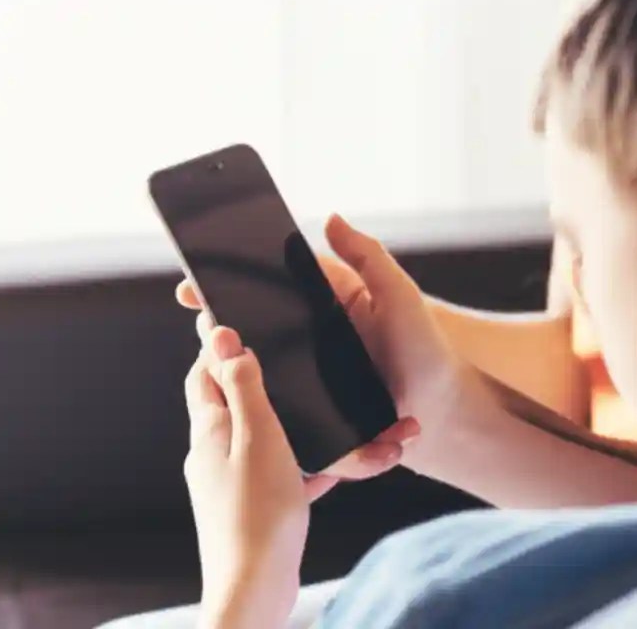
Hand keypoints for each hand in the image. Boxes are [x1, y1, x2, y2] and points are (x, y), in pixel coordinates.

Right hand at [177, 214, 471, 478]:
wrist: (443, 408)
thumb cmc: (425, 346)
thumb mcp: (398, 294)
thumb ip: (368, 256)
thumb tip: (331, 218)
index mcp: (325, 302)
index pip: (268, 286)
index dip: (227, 285)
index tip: (193, 287)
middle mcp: (311, 336)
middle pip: (254, 330)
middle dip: (222, 335)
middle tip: (206, 337)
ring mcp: (310, 376)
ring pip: (261, 375)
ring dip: (238, 377)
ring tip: (226, 378)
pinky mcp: (316, 412)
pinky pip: (286, 413)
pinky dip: (268, 413)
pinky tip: (256, 418)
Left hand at [185, 326, 326, 628]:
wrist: (256, 589)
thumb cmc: (256, 515)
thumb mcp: (258, 437)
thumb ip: (244, 387)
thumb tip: (224, 338)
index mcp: (210, 431)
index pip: (202, 374)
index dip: (216, 345)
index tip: (232, 318)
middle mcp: (214, 454)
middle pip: (231, 402)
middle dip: (256, 378)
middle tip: (282, 356)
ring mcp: (232, 484)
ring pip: (264, 439)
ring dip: (292, 422)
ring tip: (323, 410)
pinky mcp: (254, 509)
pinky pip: (284, 474)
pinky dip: (307, 464)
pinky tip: (338, 464)